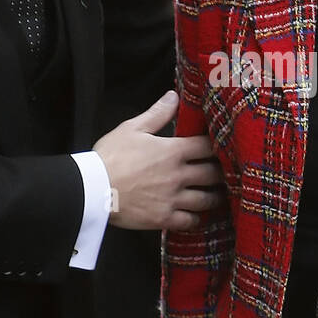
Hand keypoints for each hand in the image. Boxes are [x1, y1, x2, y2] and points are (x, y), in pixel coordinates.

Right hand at [94, 91, 224, 230]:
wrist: (92, 188)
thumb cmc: (109, 157)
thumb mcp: (132, 128)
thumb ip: (157, 113)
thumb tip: (173, 96)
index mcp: (173, 151)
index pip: (208, 146)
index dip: (217, 146)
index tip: (220, 148)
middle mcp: (178, 175)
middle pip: (213, 174)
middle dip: (221, 172)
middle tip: (225, 173)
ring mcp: (172, 198)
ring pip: (207, 200)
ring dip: (215, 197)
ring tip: (218, 194)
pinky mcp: (164, 218)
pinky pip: (190, 221)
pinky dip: (196, 218)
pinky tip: (196, 215)